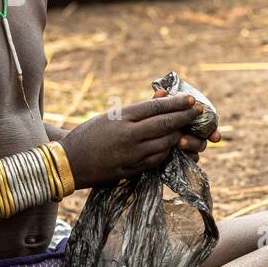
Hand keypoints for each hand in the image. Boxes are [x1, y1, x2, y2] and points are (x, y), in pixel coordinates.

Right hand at [59, 93, 213, 187]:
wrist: (68, 162)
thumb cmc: (90, 134)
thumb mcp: (111, 116)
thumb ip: (139, 109)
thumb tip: (163, 95)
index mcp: (121, 118)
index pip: (155, 108)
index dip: (177, 104)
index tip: (191, 100)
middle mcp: (128, 135)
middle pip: (165, 125)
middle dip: (185, 118)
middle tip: (198, 112)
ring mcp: (130, 155)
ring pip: (165, 144)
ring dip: (179, 136)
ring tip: (187, 129)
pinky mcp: (131, 170)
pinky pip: (157, 160)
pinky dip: (167, 152)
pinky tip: (172, 146)